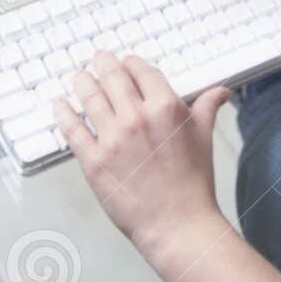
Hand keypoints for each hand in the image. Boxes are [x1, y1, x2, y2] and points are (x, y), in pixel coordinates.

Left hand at [53, 51, 234, 256]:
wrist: (177, 223)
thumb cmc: (193, 183)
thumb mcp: (204, 138)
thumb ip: (207, 108)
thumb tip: (221, 91)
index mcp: (167, 108)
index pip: (143, 72)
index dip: (132, 63)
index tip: (126, 61)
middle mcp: (138, 117)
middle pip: (113, 78)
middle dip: (103, 64)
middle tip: (97, 58)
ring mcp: (113, 138)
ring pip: (90, 98)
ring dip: (82, 82)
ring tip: (78, 76)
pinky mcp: (94, 161)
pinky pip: (73, 129)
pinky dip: (63, 113)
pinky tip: (60, 104)